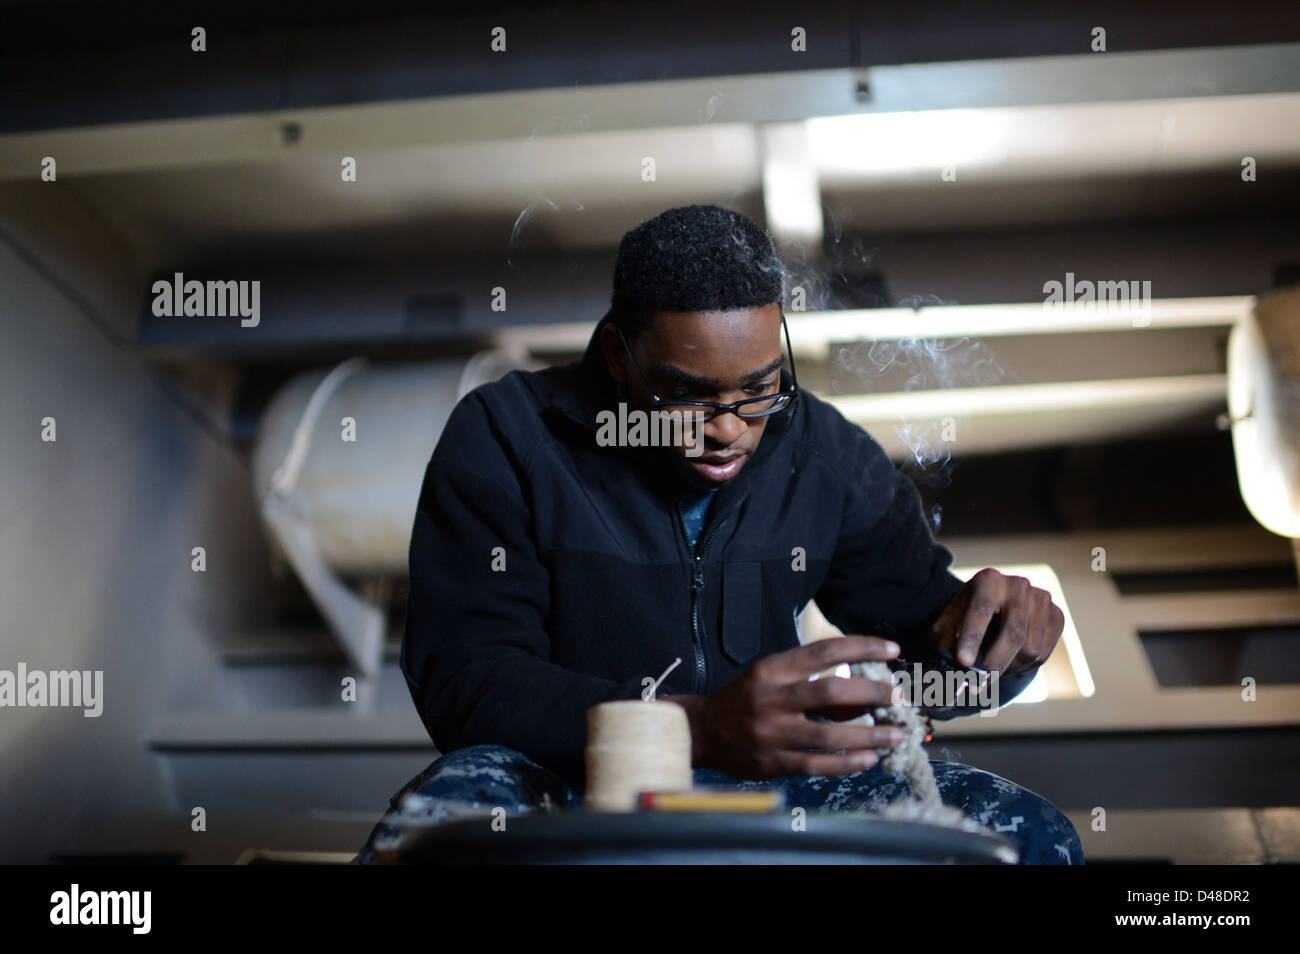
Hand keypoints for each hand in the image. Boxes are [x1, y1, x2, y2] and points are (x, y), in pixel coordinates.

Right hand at [667, 636, 907, 778]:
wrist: (704, 730)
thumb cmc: (746, 698)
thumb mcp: (770, 675)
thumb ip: (807, 675)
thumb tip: (859, 682)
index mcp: (773, 670)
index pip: (825, 651)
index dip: (862, 647)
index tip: (892, 650)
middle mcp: (773, 698)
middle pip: (831, 692)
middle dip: (872, 693)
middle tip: (898, 697)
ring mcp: (773, 733)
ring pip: (829, 734)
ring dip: (869, 735)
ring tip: (895, 734)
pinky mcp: (774, 762)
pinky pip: (817, 764)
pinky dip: (847, 762)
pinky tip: (868, 759)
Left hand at [927, 568, 1063, 676]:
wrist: (997, 605)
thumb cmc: (968, 615)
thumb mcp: (949, 620)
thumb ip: (943, 639)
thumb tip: (945, 669)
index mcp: (988, 581)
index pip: (980, 611)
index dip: (972, 638)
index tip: (964, 663)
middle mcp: (1018, 585)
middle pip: (1013, 634)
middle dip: (995, 663)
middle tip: (979, 684)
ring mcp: (1041, 599)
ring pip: (1030, 649)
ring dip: (1010, 667)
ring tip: (994, 668)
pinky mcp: (1057, 615)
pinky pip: (1044, 653)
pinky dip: (1025, 666)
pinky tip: (1011, 662)